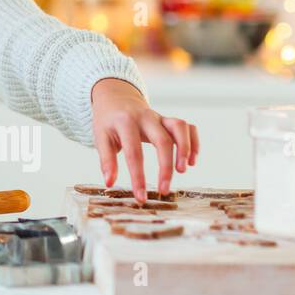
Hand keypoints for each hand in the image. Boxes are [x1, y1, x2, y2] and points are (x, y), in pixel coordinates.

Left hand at [91, 78, 198, 201]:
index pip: (134, 153)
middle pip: (162, 140)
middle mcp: (145, 118)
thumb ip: (106, 160)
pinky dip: (194, 142)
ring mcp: (160, 117)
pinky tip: (192, 160)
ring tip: (184, 170)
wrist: (115, 97)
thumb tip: (110, 183)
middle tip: (164, 190)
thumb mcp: (100, 137)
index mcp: (125, 123)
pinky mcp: (169, 120)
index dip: (138, 177)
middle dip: (166, 167)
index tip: (141, 197)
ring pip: (180, 127)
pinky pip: (188, 127)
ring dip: (185, 149)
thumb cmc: (108, 121)